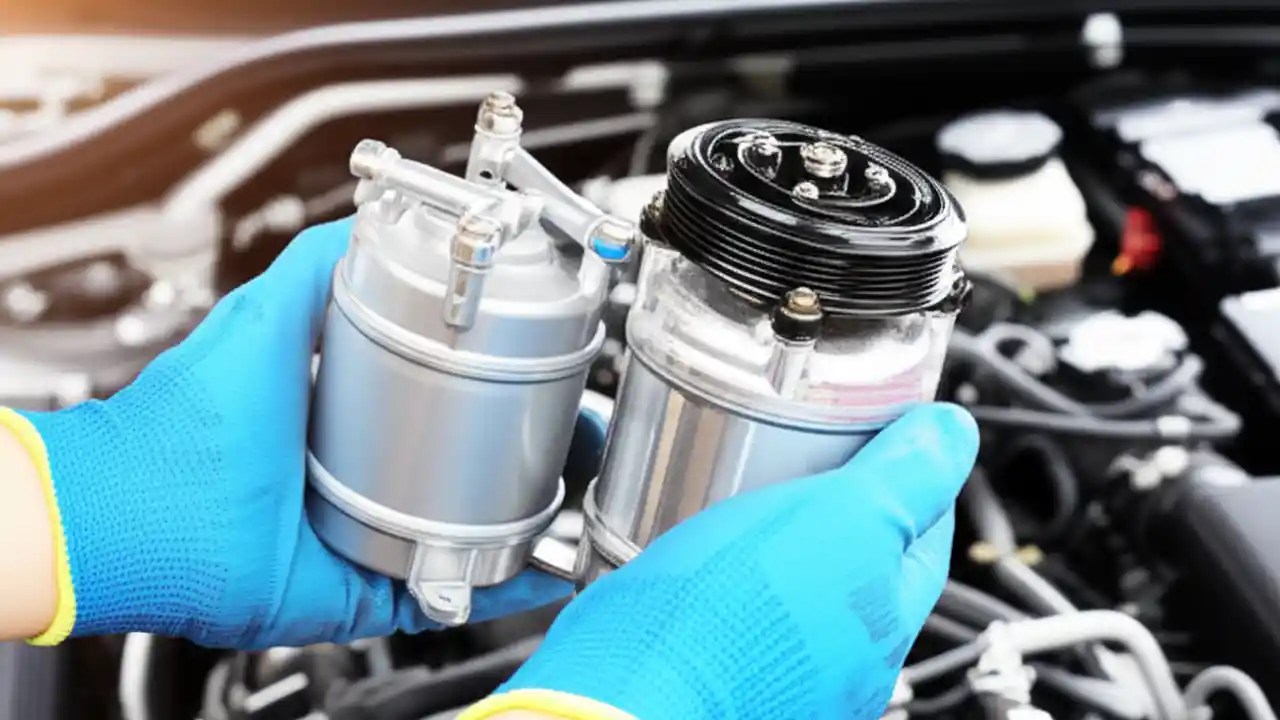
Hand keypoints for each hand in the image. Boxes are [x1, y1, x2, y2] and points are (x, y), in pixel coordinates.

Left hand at [17, 217, 573, 648]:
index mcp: (346, 414)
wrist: (141, 520)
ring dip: (532, 518)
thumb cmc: (192, 424)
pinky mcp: (369, 592)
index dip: (500, 383)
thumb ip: (316, 262)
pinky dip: (504, 585)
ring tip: (578, 495)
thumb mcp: (266, 315)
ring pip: (472, 530)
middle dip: (531, 454)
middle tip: (580, 438)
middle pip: (471, 465)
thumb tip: (374, 216)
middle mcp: (364, 477)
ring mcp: (369, 537)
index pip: (444, 396)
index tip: (547, 370)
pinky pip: (450, 594)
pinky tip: (548, 568)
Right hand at [478, 404, 977, 719]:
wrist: (617, 700)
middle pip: (855, 548)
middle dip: (830, 491)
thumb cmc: (730, 623)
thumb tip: (955, 432)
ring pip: (789, 574)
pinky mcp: (713, 665)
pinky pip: (732, 601)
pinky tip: (692, 546)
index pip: (924, 522)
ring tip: (737, 486)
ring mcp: (776, 666)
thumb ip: (910, 477)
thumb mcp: (846, 520)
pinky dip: (721, 568)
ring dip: (770, 528)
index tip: (875, 421)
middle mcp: (841, 659)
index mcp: (886, 622)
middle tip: (797, 444)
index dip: (904, 460)